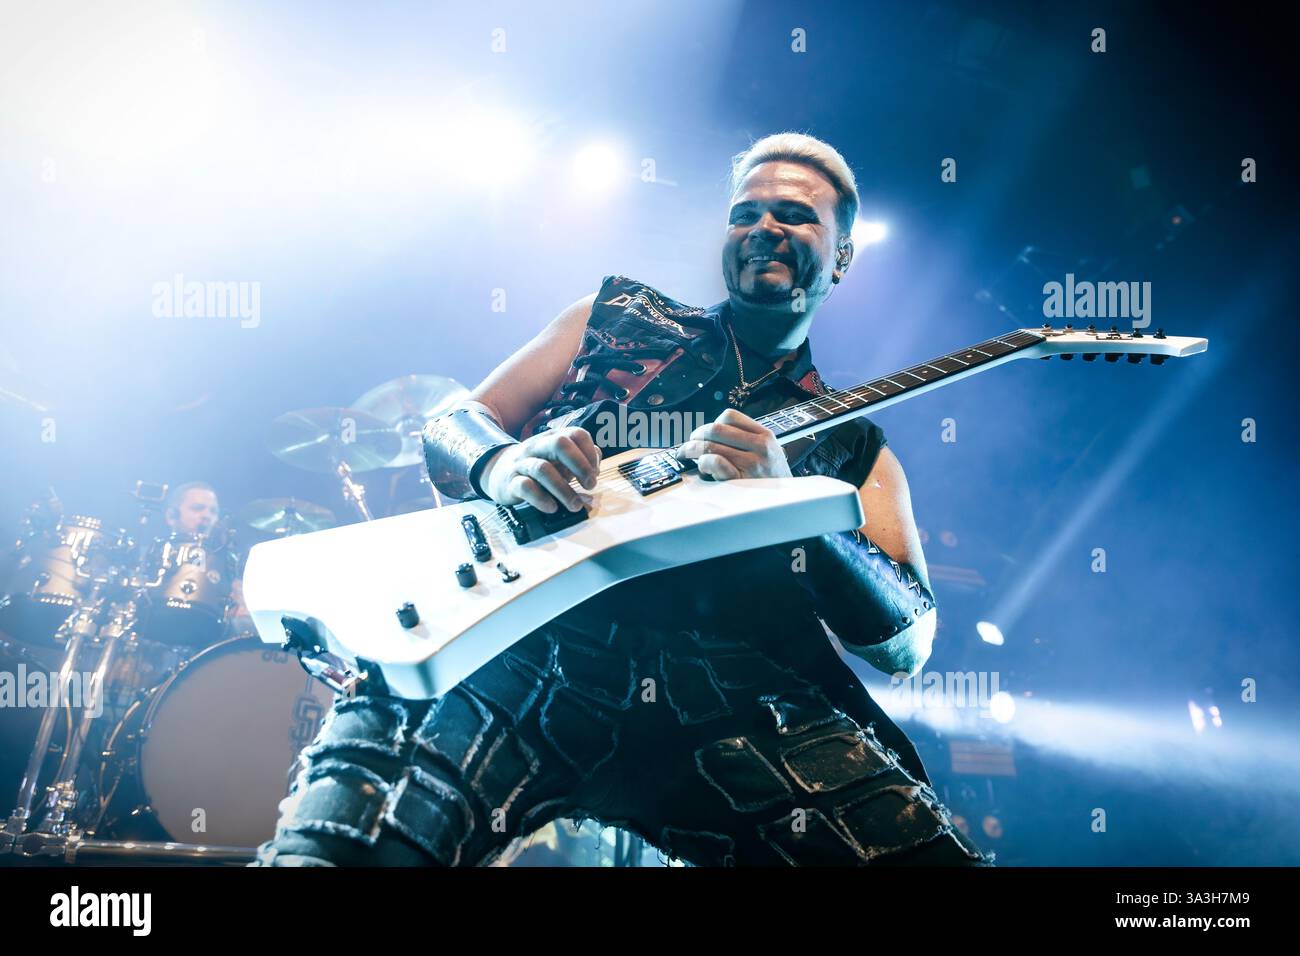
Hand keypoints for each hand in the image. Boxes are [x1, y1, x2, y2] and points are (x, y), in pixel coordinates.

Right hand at [478, 426, 601, 512]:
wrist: (499, 472)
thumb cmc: (538, 466)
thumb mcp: (559, 459)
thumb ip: (580, 458)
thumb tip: (596, 465)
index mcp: (552, 438)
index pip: (576, 434)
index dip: (590, 453)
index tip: (595, 473)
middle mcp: (537, 446)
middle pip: (559, 444)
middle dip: (580, 465)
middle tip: (590, 485)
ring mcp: (522, 463)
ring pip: (543, 469)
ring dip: (564, 489)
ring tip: (575, 505)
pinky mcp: (510, 482)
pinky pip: (525, 487)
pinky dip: (541, 499)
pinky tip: (552, 508)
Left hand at [676, 408, 792, 479]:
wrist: (787, 504)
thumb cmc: (771, 478)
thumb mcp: (768, 452)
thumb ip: (746, 440)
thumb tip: (710, 433)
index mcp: (765, 435)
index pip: (729, 416)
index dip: (711, 423)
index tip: (704, 434)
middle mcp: (760, 446)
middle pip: (715, 429)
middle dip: (696, 437)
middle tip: (688, 446)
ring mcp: (752, 464)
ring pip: (710, 446)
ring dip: (692, 450)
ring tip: (687, 457)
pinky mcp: (743, 481)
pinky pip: (716, 462)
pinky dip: (703, 462)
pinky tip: (702, 468)